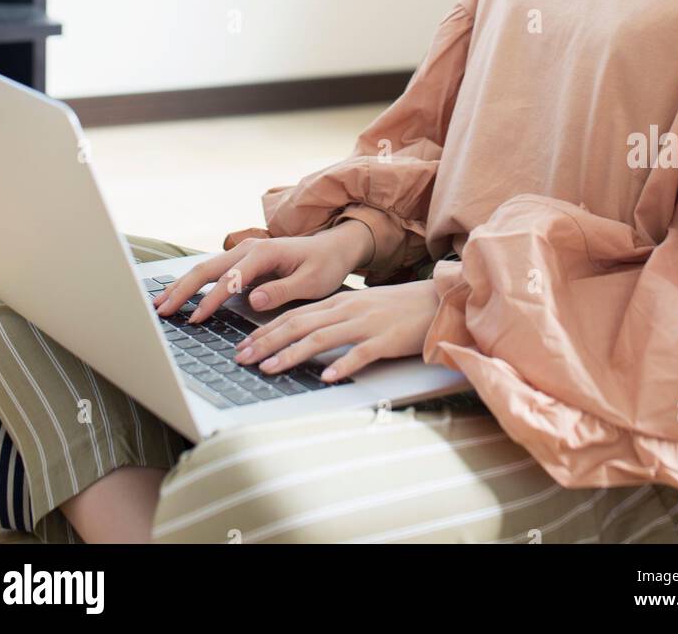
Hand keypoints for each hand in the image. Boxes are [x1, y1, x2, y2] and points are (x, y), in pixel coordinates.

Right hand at [151, 220, 373, 322]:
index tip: (196, 320)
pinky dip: (194, 282)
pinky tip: (180, 295)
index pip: (230, 279)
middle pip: (207, 268)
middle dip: (182, 290)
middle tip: (162, 312)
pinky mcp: (243, 259)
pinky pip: (213, 271)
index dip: (211, 301)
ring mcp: (244, 251)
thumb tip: (254, 299)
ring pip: (205, 267)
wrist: (334, 247)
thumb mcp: (312, 281)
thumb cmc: (325, 265)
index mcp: (265, 252)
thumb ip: (283, 290)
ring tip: (160, 304)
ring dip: (182, 285)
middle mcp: (249, 248)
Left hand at [233, 278, 441, 383]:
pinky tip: (326, 377)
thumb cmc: (397, 308)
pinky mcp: (386, 339)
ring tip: (270, 368)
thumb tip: (304, 336)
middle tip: (242, 358)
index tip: (243, 345)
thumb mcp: (360, 308)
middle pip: (299, 324)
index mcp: (338, 303)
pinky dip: (342, 364)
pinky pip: (361, 353)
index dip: (266, 330)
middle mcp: (347, 310)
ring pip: (322, 337)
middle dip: (267, 342)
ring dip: (292, 353)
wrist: (435, 301)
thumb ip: (334, 319)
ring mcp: (366, 323)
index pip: (294, 316)